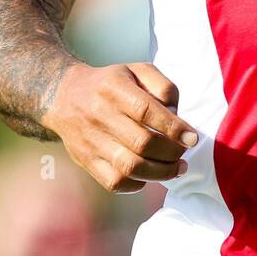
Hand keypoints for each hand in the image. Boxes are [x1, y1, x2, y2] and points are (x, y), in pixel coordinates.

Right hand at [42, 60, 198, 192]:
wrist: (64, 95)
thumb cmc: (111, 84)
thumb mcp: (137, 71)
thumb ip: (163, 86)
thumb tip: (177, 114)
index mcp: (115, 89)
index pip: (147, 111)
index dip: (174, 128)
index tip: (192, 138)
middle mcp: (100, 115)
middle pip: (142, 143)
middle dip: (171, 153)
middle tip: (184, 153)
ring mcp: (91, 141)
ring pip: (129, 166)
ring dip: (160, 173)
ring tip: (176, 169)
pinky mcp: (86, 160)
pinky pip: (114, 182)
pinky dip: (137, 184)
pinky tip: (149, 176)